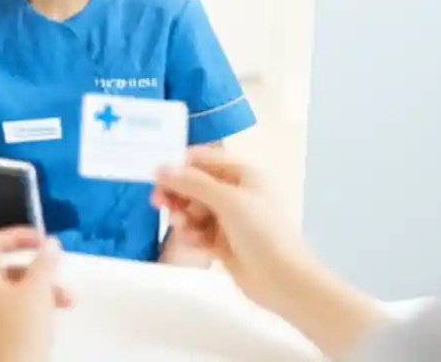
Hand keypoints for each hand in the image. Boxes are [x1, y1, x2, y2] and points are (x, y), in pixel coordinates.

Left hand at [0, 228, 68, 361]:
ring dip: (40, 288)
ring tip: (67, 300)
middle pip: (4, 267)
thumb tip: (49, 244)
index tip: (44, 240)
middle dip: (37, 268)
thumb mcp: (38, 289)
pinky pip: (8, 309)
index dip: (20, 235)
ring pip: (10, 290)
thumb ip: (45, 261)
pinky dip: (30, 305)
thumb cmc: (20, 329)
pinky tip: (51, 315)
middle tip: (58, 270)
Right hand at [151, 146, 313, 312]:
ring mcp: (231, 218)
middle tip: (160, 204)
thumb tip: (160, 168)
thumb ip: (192, 183)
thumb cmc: (261, 232)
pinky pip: (199, 231)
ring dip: (184, 216)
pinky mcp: (224, 242)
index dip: (180, 166)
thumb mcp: (227, 200)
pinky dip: (192, 234)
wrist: (283, 280)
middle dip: (179, 194)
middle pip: (196, 185)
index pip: (204, 160)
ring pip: (194, 209)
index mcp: (244, 174)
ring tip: (181, 228)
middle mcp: (237, 192)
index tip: (157, 178)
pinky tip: (192, 242)